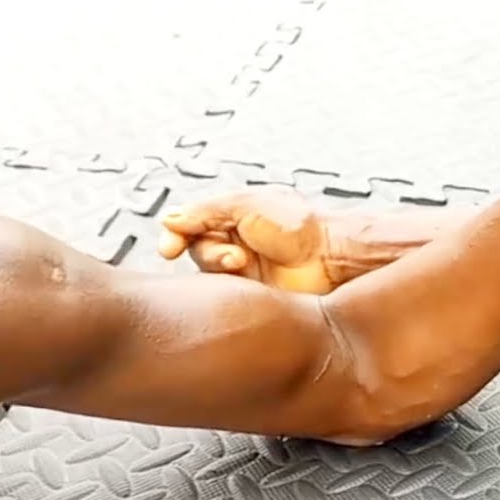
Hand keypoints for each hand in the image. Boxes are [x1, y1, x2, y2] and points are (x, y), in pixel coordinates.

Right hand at [158, 186, 337, 294]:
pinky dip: (225, 287)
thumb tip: (169, 219)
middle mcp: (238, 241)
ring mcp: (245, 269)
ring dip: (218, 265)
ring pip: (208, 272)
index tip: (168, 248)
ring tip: (241, 261)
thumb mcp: (247, 205)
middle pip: (197, 249)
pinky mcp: (251, 294)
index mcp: (236, 215)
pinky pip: (224, 294)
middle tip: (226, 254)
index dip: (176, 234)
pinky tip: (242, 276)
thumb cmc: (299, 225)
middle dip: (206, 250)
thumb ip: (206, 212)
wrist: (330, 256)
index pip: (192, 224)